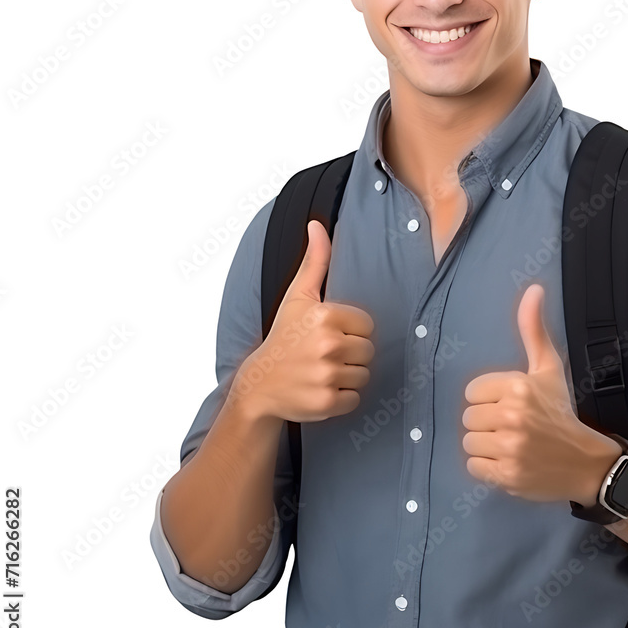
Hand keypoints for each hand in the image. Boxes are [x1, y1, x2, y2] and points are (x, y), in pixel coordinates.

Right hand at [230, 220, 374, 423]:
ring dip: (347, 376)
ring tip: (323, 370)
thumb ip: (315, 261)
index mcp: (325, 316)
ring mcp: (326, 375)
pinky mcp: (326, 402)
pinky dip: (342, 397)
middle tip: (325, 354)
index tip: (329, 334)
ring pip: (364, 375)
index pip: (367, 325)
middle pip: (368, 351)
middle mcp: (327, 345)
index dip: (351, 331)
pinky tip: (321, 388)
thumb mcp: (298, 297)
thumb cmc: (283, 337)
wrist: (259, 384)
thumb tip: (318, 224)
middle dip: (351, 354)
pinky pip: (355, 398)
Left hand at [461, 283, 606, 503]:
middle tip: (514, 428)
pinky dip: (488, 468)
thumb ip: (533, 329)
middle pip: (469, 417)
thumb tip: (533, 288)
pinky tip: (509, 462)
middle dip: (487, 423)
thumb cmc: (560, 411)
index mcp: (518, 386)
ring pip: (468, 442)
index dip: (489, 400)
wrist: (585, 462)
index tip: (512, 406)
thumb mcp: (548, 367)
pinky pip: (474, 467)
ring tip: (511, 445)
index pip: (472, 392)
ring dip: (485, 446)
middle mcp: (513, 416)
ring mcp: (509, 448)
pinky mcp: (506, 476)